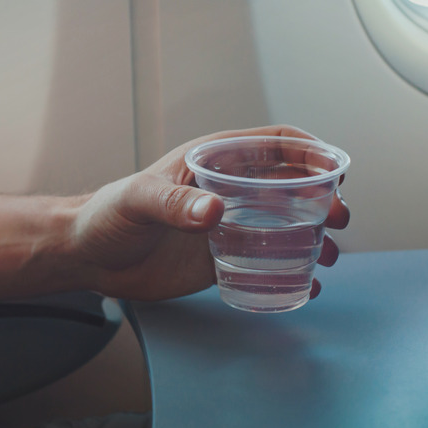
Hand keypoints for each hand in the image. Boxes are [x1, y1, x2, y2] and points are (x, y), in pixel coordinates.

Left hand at [73, 125, 348, 300]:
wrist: (89, 257)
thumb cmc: (107, 216)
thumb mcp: (138, 201)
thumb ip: (174, 204)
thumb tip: (214, 211)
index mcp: (213, 161)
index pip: (274, 145)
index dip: (311, 152)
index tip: (337, 170)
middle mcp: (227, 190)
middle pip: (290, 185)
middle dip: (323, 196)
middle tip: (338, 217)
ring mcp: (227, 225)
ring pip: (285, 223)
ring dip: (313, 234)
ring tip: (330, 253)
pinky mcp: (221, 257)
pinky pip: (265, 261)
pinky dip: (291, 270)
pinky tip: (305, 283)